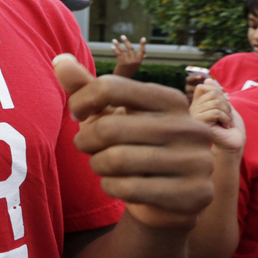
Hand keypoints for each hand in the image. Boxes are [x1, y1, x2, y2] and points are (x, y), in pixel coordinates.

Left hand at [55, 54, 213, 229]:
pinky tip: (121, 186)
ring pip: (116, 160)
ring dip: (98, 166)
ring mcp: (197, 161)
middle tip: (90, 148)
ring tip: (105, 166)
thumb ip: (86, 88)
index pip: (110, 86)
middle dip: (86, 141)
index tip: (77, 114)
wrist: (166, 197)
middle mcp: (190, 126)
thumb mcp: (109, 114)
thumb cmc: (132, 146)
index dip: (81, 101)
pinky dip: (111, 187)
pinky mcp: (194, 193)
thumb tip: (60, 60)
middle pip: (108, 127)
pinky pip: (128, 188)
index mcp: (171, 100)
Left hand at [110, 35, 146, 77]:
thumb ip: (138, 61)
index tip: (143, 38)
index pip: (142, 52)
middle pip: (131, 48)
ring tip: (113, 40)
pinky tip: (112, 46)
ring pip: (123, 50)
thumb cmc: (127, 73)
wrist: (121, 81)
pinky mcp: (122, 62)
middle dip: (126, 41)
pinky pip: (118, 53)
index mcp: (139, 62)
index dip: (143, 45)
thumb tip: (145, 55)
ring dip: (118, 44)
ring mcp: (128, 62)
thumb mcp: (134, 67)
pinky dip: (115, 49)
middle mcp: (135, 61)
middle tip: (122, 36)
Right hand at [190, 80, 245, 151]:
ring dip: (227, 113)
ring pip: (215, 103)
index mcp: (197, 103)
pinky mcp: (198, 124)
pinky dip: (226, 118)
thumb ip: (216, 93)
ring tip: (226, 122)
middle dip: (226, 105)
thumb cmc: (230, 126)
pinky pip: (215, 112)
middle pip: (212, 94)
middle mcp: (192, 109)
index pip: (203, 87)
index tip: (225, 103)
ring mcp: (194, 116)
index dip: (217, 92)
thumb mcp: (225, 105)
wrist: (233, 142)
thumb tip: (207, 79)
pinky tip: (224, 126)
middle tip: (227, 116)